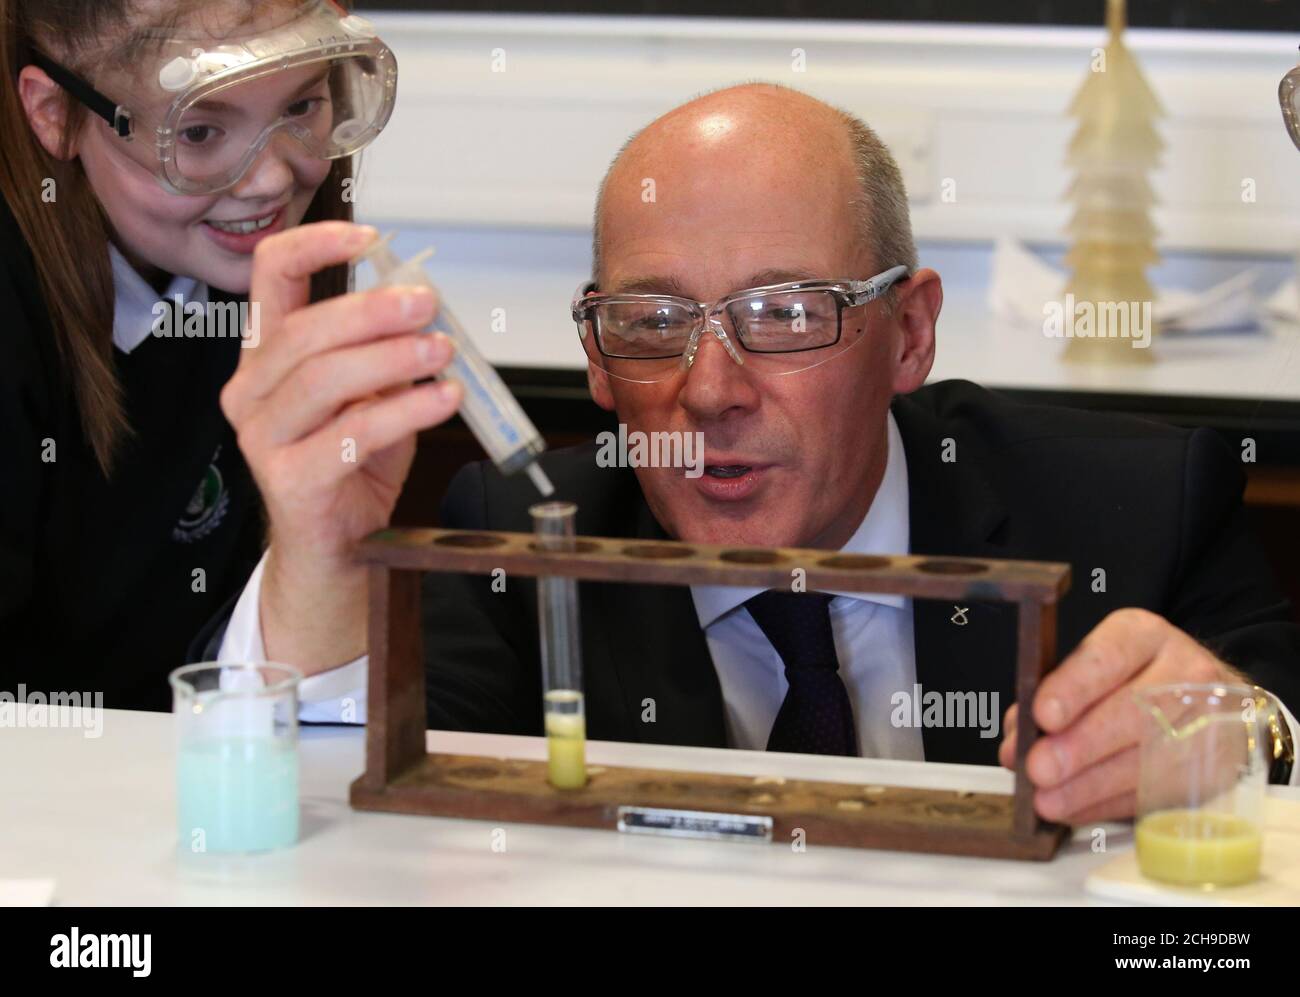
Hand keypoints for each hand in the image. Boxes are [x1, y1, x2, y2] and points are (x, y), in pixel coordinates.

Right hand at [220, 222, 462, 670]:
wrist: (339, 551)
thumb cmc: (351, 468)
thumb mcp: (373, 397)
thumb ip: (388, 355)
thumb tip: (426, 309)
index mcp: (267, 357)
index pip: (271, 276)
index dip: (316, 245)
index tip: (368, 237)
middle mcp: (252, 391)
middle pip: (305, 331)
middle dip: (372, 311)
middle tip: (426, 305)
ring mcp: (262, 438)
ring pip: (324, 379)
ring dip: (392, 359)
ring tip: (443, 352)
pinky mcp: (289, 480)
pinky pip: (351, 433)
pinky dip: (406, 411)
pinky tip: (444, 399)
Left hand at [998, 607, 1238, 823]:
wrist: (1204, 699)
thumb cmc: (1129, 681)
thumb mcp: (1089, 670)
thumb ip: (1047, 698)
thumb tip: (1017, 741)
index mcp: (1143, 636)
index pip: (1108, 657)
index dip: (1074, 687)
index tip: (1042, 715)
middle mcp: (1184, 671)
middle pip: (1133, 711)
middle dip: (1080, 745)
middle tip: (1039, 768)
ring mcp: (1208, 720)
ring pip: (1146, 759)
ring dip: (1089, 785)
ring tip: (1047, 800)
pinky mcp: (1214, 766)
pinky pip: (1157, 792)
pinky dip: (1107, 804)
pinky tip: (1074, 809)